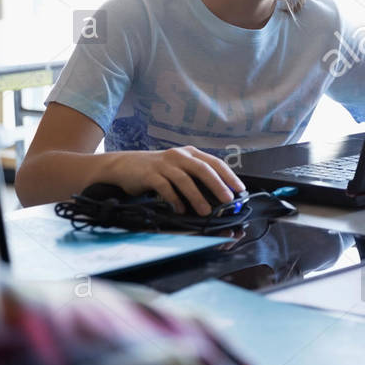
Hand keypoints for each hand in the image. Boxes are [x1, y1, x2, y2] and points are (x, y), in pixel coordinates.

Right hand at [99, 146, 244, 214]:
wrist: (124, 165)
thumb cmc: (157, 169)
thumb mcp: (179, 168)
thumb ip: (196, 177)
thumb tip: (218, 195)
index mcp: (190, 153)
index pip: (214, 162)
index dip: (228, 175)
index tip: (239, 189)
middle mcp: (179, 156)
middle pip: (202, 169)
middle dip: (217, 185)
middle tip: (228, 200)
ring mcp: (164, 164)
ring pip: (185, 179)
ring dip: (197, 196)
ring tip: (206, 211)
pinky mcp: (150, 174)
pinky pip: (165, 187)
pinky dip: (175, 199)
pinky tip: (180, 210)